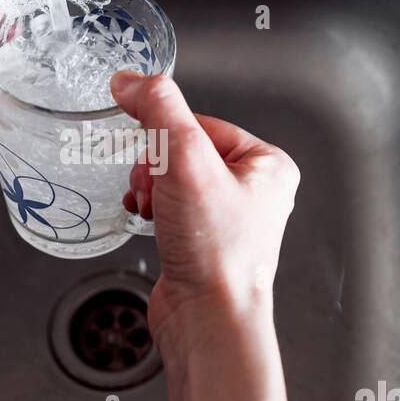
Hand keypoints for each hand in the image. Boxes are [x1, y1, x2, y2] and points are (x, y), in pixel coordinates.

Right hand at [108, 71, 300, 354]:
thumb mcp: (186, 162)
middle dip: (156, 166)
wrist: (207, 319)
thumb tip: (132, 81)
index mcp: (267, 164)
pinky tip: (144, 219)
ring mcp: (228, 220)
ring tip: (150, 205)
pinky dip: (150, 209)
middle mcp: (253, 191)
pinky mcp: (202, 243)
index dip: (168, 136)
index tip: (151, 150)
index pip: (202, 123)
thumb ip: (160, 111)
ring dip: (150, 187)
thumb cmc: (215, 253)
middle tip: (154, 185)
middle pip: (184, 151)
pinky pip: (168, 208)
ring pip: (172, 180)